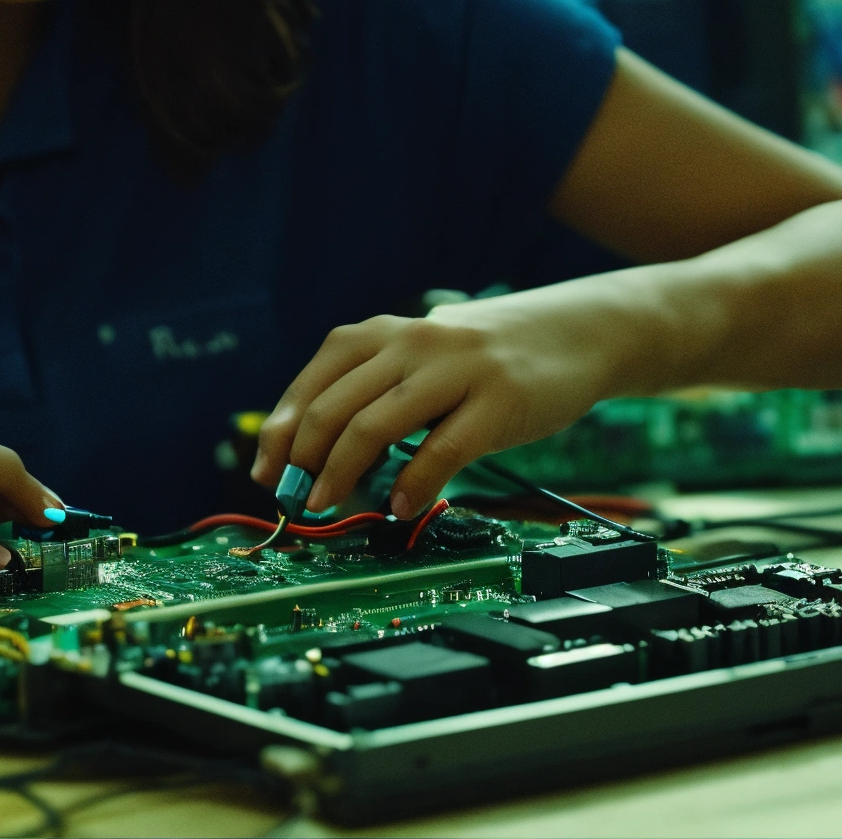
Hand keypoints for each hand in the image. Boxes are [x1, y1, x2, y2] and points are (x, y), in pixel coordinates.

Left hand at [248, 285, 652, 519]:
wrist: (576, 333)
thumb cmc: (484, 360)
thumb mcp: (420, 361)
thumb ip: (374, 396)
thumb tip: (313, 457)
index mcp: (383, 334)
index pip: (312, 383)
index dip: (281, 433)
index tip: (265, 473)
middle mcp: (411, 344)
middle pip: (333, 407)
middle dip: (303, 461)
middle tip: (295, 501)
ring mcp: (455, 370)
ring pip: (374, 426)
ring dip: (340, 474)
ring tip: (325, 507)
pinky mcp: (498, 401)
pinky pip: (443, 448)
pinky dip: (414, 483)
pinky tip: (402, 508)